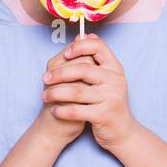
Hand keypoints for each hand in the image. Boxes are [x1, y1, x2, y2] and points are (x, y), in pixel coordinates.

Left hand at [40, 33, 139, 150]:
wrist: (121, 131)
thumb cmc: (107, 101)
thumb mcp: (104, 78)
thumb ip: (93, 59)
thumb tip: (82, 36)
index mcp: (115, 68)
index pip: (99, 47)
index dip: (80, 47)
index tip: (66, 54)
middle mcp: (115, 81)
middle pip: (83, 69)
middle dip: (60, 73)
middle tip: (45, 78)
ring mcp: (111, 98)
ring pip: (77, 91)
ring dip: (56, 93)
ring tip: (44, 96)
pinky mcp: (104, 116)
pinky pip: (77, 111)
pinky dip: (62, 110)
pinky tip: (54, 110)